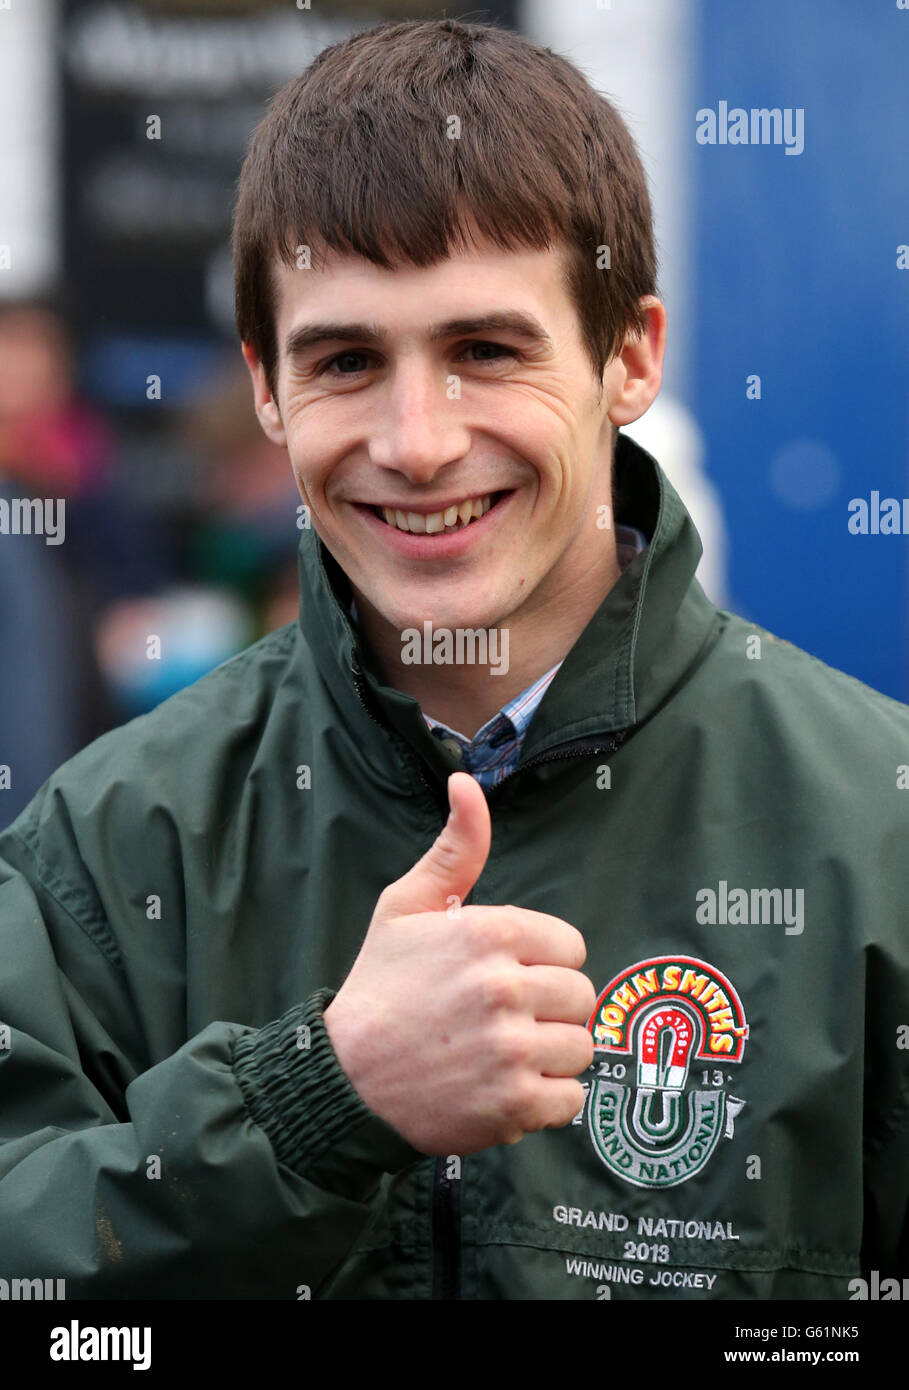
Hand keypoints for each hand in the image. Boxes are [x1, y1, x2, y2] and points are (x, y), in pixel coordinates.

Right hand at [323, 771, 594, 1153]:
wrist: (343, 1079)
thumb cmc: (379, 988)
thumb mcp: (405, 906)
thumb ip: (455, 849)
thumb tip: (467, 783)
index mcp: (489, 932)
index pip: (570, 945)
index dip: (543, 962)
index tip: (507, 978)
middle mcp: (505, 987)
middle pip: (581, 996)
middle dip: (549, 1009)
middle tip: (503, 1020)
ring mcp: (511, 1048)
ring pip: (580, 1047)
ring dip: (549, 1056)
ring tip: (503, 1056)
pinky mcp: (513, 1104)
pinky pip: (571, 1100)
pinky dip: (545, 1101)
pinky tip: (505, 1089)